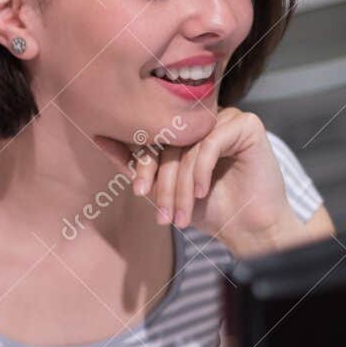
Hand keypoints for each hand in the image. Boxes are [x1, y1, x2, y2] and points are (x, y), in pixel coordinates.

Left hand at [122, 107, 301, 256]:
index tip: (138, 191)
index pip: (153, 137)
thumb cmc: (208, 209)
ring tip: (181, 214)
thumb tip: (98, 137)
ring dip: (180, 186)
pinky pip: (211, 143)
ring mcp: (226, 118)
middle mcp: (203, 119)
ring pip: (188, 146)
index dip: (142, 164)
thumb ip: (135, 163)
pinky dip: (201, 171)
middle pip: (169, 142)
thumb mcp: (163, 188)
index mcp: (184, 129)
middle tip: (161, 214)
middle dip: (162, 183)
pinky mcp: (247, 124)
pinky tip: (203, 192)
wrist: (246, 228)